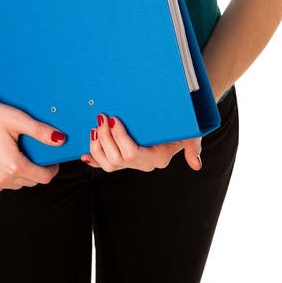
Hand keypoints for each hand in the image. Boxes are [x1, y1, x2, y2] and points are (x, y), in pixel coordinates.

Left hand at [81, 113, 202, 171]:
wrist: (175, 123)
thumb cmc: (182, 126)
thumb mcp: (191, 134)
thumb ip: (192, 147)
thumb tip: (196, 164)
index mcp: (155, 158)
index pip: (133, 153)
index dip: (120, 138)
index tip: (114, 119)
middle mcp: (141, 163)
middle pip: (116, 159)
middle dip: (105, 138)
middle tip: (101, 118)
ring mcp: (130, 163)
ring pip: (108, 163)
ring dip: (97, 146)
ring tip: (94, 127)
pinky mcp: (122, 158)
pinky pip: (104, 164)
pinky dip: (94, 159)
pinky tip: (85, 154)